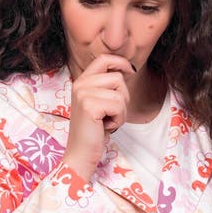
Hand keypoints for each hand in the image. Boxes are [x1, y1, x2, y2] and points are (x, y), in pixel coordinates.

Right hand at [62, 53, 135, 180]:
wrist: (81, 153)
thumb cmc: (94, 131)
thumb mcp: (100, 103)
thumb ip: (107, 87)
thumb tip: (127, 69)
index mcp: (81, 82)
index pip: (104, 59)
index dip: (121, 62)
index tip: (131, 70)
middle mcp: (80, 84)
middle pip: (117, 78)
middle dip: (123, 98)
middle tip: (111, 114)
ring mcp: (83, 94)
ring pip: (120, 93)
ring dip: (121, 111)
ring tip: (107, 121)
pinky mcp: (89, 105)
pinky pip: (118, 106)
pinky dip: (118, 119)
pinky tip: (105, 127)